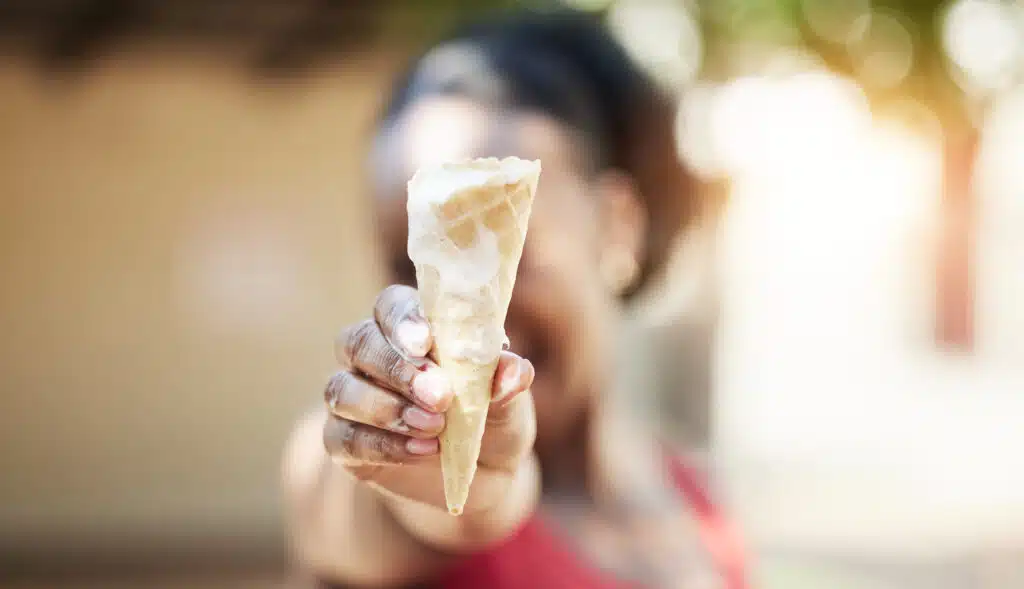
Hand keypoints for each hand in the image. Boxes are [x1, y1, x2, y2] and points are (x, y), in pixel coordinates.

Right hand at [323, 284, 536, 519]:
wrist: (482, 474)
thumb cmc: (492, 417)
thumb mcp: (509, 400)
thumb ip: (506, 380)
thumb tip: (512, 369)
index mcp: (411, 328)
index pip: (390, 305)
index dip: (402, 320)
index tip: (425, 342)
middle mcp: (372, 355)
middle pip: (358, 343)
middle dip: (397, 369)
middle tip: (439, 396)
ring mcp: (353, 397)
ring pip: (343, 391)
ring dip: (387, 409)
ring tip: (434, 428)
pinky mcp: (344, 442)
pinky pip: (344, 438)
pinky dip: (383, 444)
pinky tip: (421, 451)